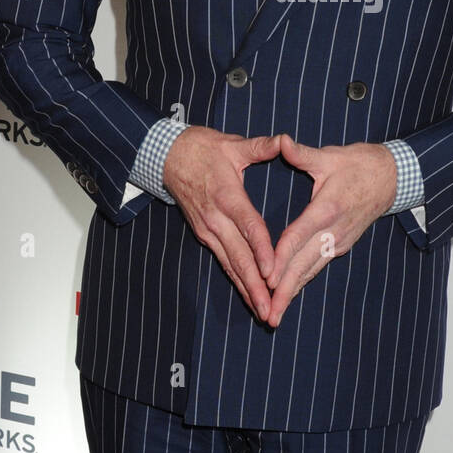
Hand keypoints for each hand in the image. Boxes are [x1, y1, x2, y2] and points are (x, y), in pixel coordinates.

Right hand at [163, 126, 280, 321]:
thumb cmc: (204, 149)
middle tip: (271, 308)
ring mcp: (208, 230)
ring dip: (247, 290)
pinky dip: (237, 281)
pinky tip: (250, 297)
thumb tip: (283, 140)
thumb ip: (260, 147)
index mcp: (227, 196)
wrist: (169, 157)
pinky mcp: (205, 235)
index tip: (273, 272)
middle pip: (239, 257)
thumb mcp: (233, 144)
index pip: (249, 227)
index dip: (262, 250)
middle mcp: (216, 219)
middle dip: (255, 285)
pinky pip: (224, 262)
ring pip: (230, 265)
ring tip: (263, 312)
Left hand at [266, 134, 396, 327]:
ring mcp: (339, 240)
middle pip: (304, 265)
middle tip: (268, 315)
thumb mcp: (330, 156)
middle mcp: (334, 231)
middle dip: (284, 291)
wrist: (392, 177)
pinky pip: (317, 266)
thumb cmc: (358, 164)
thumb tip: (281, 141)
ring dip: (292, 293)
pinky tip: (288, 295)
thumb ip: (303, 154)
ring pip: (311, 271)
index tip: (266, 277)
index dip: (280, 258)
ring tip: (275, 315)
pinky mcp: (341, 244)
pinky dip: (302, 282)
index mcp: (327, 209)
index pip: (298, 237)